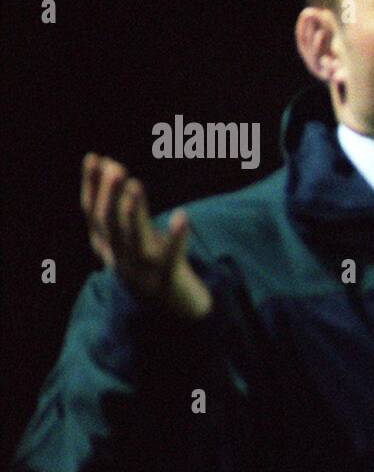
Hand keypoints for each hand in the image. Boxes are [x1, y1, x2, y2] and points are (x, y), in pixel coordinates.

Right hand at [81, 153, 212, 320]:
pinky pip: (171, 258)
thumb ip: (126, 212)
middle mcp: (120, 260)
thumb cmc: (155, 267)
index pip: (93, 215)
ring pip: (133, 241)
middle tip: (116, 168)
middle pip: (109, 225)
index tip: (96, 158)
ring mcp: (143, 273)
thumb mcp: (135, 239)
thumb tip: (115, 170)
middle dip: (110, 195)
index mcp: (109, 249)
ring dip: (133, 213)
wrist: (177, 314)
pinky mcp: (168, 281)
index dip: (92, 187)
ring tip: (135, 186)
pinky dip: (176, 238)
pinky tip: (183, 217)